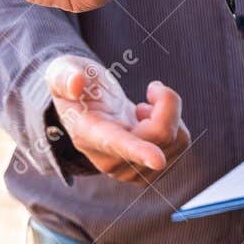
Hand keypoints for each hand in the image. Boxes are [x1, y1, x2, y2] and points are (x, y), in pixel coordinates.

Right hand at [48, 54, 189, 182]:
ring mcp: (130, 171)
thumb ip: (64, 76)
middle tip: (153, 87)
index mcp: (87, 134)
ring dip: (170, 113)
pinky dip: (175, 124)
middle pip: (160, 134)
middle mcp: (108, 160)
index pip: (115, 143)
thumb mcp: (62, 71)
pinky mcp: (149, 172)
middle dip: (166, 102)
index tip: (157, 160)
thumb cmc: (76, 84)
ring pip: (176, 140)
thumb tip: (76, 83)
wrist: (87, 107)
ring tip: (146, 107)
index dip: (137, 151)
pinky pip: (181, 145)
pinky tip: (151, 120)